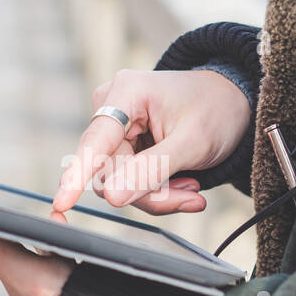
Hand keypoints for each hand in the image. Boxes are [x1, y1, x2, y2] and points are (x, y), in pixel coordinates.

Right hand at [53, 68, 250, 215]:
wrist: (232, 103)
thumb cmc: (216, 110)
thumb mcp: (192, 143)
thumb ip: (151, 170)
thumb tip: (111, 197)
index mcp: (126, 92)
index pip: (95, 141)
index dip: (77, 175)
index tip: (62, 202)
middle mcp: (112, 107)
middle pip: (111, 172)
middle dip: (150, 191)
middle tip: (191, 196)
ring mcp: (116, 128)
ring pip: (119, 183)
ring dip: (158, 193)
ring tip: (193, 186)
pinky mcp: (123, 145)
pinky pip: (129, 181)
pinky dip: (158, 189)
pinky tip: (185, 183)